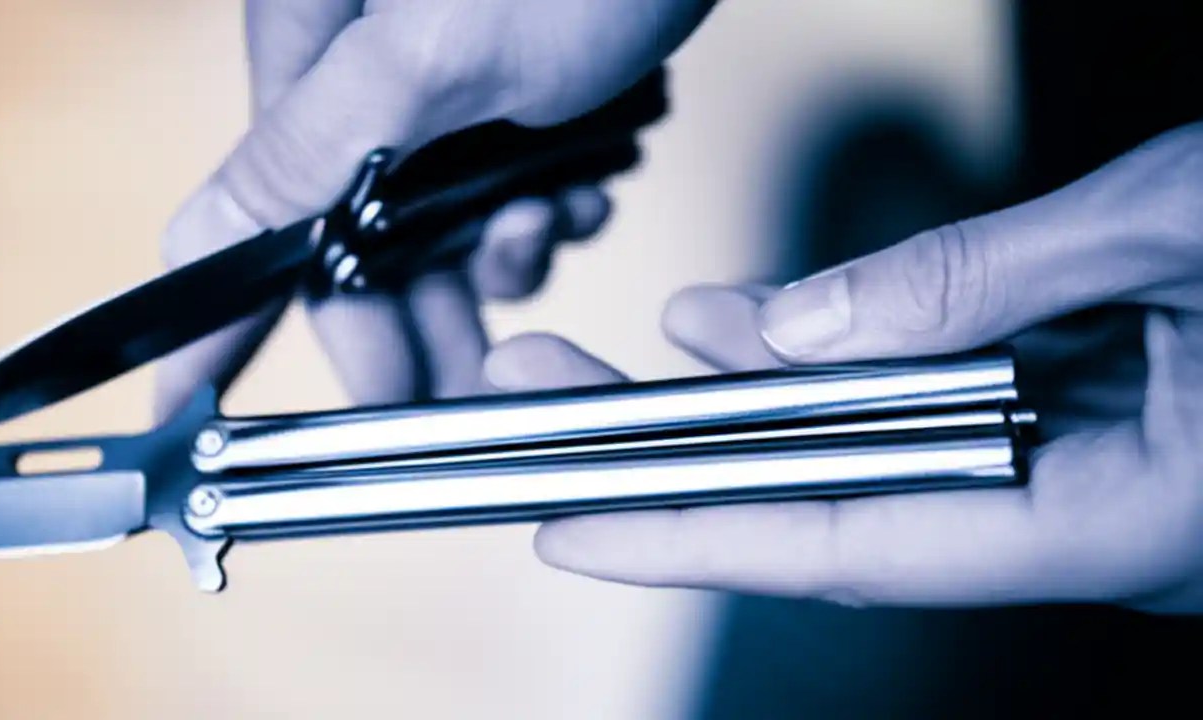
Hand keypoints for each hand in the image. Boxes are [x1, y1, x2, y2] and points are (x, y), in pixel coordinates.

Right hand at [155, 0, 715, 416]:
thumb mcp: (431, 58)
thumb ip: (309, 154)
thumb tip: (194, 239)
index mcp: (314, 58)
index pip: (263, 228)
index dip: (258, 327)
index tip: (250, 411)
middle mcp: (367, 77)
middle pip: (366, 249)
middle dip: (421, 319)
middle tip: (467, 388)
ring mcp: (446, 91)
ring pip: (449, 233)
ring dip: (503, 260)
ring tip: (545, 231)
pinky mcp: (519, 97)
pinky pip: (513, 198)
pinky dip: (549, 216)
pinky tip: (579, 195)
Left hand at [485, 122, 1202, 613]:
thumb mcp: (1166, 230)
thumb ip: (973, 283)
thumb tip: (792, 327)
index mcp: (1118, 518)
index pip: (854, 541)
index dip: (696, 538)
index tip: (567, 527)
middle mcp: (1085, 522)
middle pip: (837, 505)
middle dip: (677, 459)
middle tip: (542, 404)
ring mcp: (1086, 478)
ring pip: (877, 455)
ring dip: (745, 407)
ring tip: (611, 360)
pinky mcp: (1089, 425)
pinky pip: (935, 409)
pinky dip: (843, 367)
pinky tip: (753, 333)